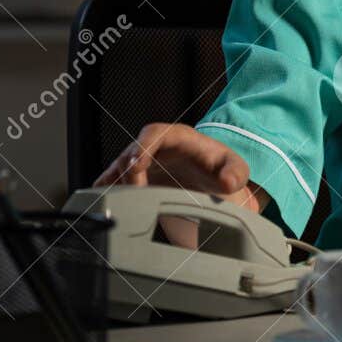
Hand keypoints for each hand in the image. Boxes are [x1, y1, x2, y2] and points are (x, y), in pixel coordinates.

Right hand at [94, 122, 266, 214]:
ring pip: (116, 171)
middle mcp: (153, 147)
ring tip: (117, 205)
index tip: (137, 164)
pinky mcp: (133, 180)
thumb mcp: (234, 167)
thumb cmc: (219, 167)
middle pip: (130, 154)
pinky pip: (112, 184)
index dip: (143, 146)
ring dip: (114, 186)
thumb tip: (229, 182)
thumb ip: (235, 173)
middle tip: (133, 195)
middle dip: (127, 174)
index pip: (153, 133)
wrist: (212, 177)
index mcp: (176, 137)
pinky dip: (107, 194)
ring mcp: (140, 164)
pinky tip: (106, 208)